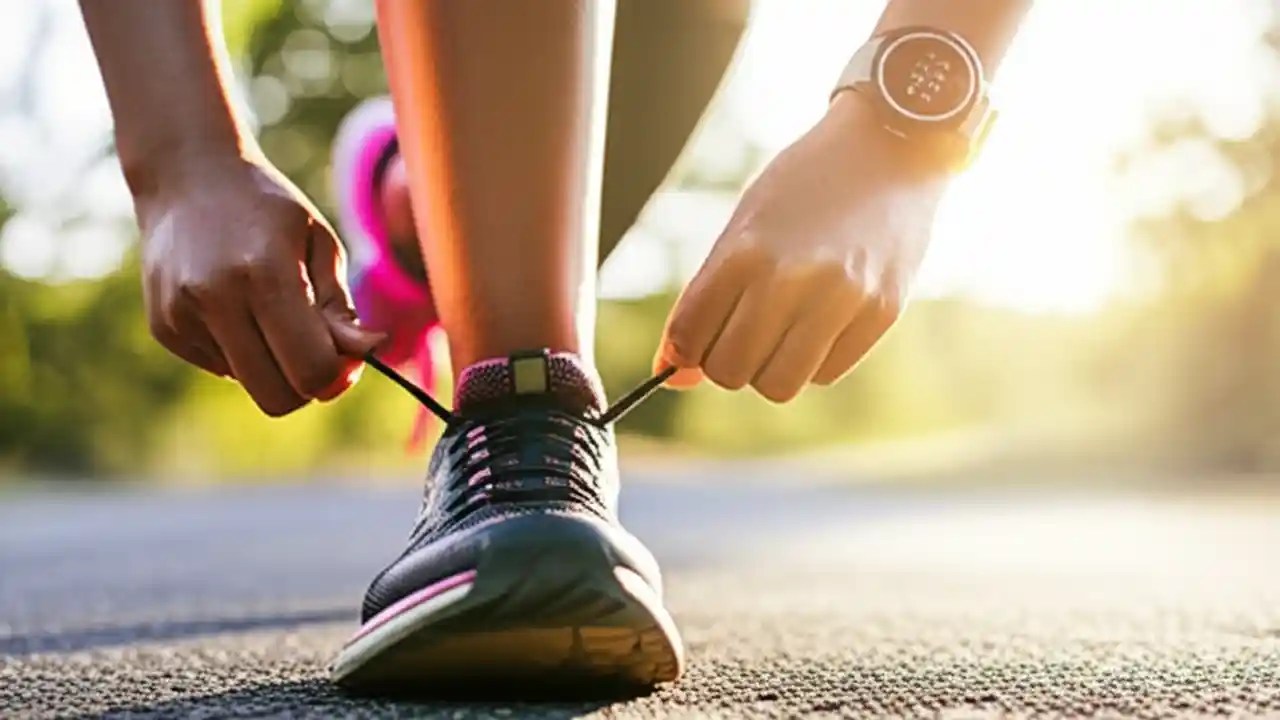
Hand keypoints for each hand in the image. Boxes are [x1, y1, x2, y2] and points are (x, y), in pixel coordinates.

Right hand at [135, 154, 383, 415]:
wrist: (186, 174)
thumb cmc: (268, 209)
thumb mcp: (320, 245)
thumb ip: (341, 309)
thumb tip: (367, 353)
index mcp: (265, 274)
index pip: (312, 371)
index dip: (338, 375)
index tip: (346, 352)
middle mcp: (215, 299)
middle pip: (278, 397)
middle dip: (306, 384)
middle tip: (316, 346)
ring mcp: (181, 317)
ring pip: (250, 385)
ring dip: (273, 363)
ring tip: (268, 309)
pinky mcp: (164, 329)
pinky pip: (221, 369)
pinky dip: (241, 351)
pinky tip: (235, 304)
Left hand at [654, 94, 948, 401]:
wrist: (889, 148)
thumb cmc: (803, 187)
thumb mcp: (743, 228)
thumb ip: (704, 300)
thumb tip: (672, 376)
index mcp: (746, 250)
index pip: (690, 337)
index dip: (686, 348)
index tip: (698, 339)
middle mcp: (792, 278)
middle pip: (730, 371)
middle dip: (726, 361)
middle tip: (742, 332)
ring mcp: (842, 299)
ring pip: (778, 386)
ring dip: (769, 370)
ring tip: (780, 333)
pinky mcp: (882, 313)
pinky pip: (825, 374)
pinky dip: (814, 360)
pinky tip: (821, 320)